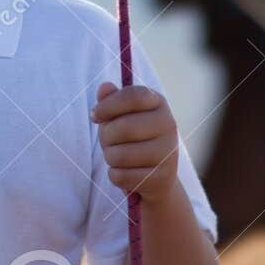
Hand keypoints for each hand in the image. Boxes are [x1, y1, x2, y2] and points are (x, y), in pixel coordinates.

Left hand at [91, 81, 178, 202]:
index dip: (109, 105)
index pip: (134, 96)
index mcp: (158, 103)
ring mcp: (168, 153)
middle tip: (108, 141)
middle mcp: (169, 125)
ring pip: (120, 155)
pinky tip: (125, 172)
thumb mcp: (121, 116)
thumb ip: (112, 100)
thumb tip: (104, 87)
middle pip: (123, 127)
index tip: (95, 115)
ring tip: (118, 157)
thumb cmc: (133, 139)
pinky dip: (115, 175)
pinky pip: (121, 176)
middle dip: (106, 137)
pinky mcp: (161, 177)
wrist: (156, 176)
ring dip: (110, 157)